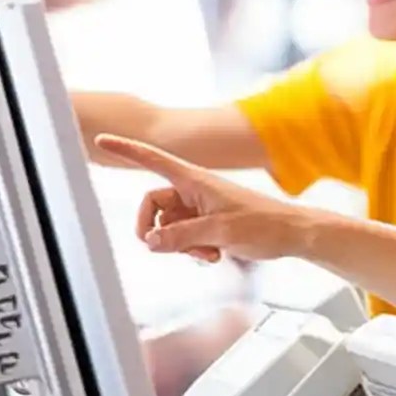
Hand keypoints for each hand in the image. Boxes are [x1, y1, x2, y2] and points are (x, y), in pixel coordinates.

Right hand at [95, 135, 310, 263]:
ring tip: (208, 253)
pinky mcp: (207, 224)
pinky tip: (213, 255)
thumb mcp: (220, 231)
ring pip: (168, 227)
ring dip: (179, 244)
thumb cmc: (264, 223)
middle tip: (164, 248)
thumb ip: (182, 236)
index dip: (127, 149)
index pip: (154, 159)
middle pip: (153, 207)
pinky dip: (191, 249)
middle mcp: (194, 191)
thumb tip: (150, 242)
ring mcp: (200, 208)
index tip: (103, 140)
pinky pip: (182, 237)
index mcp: (196, 180)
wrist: (292, 235)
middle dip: (157, 231)